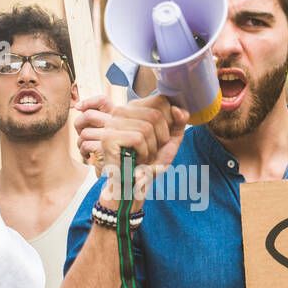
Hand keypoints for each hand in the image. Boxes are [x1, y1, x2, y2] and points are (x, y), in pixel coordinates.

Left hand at [73, 93, 115, 168]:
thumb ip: (97, 119)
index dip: (88, 101)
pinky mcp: (106, 148)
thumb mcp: (106, 133)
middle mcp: (118, 124)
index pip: (103, 100)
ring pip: (84, 132)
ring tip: (86, 148)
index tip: (78, 107)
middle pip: (89, 115)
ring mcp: (113, 135)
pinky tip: (89, 155)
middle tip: (81, 134)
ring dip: (80, 142)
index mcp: (120, 117)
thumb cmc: (111, 152)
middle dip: (79, 125)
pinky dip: (83, 151)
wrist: (123, 175)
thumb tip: (78, 106)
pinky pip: (85, 144)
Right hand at [96, 94, 188, 209]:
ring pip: (147, 127)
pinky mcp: (108, 137)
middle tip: (153, 150)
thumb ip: (179, 122)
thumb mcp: (171, 140)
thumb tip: (178, 110)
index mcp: (136, 108)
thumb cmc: (151, 163)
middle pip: (156, 114)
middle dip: (162, 138)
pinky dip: (142, 154)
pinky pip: (137, 138)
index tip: (163, 137)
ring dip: (151, 148)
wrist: (132, 187)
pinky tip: (136, 160)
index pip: (162, 100)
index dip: (170, 119)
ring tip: (144, 156)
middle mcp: (122, 111)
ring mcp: (113, 123)